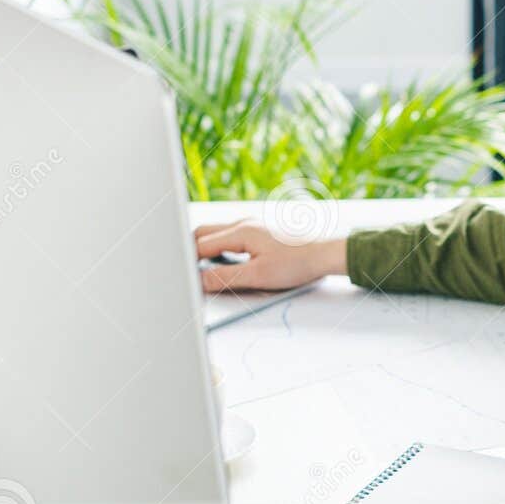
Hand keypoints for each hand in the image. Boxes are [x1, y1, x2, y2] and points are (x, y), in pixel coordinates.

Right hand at [195, 220, 346, 292]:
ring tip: (201, 268)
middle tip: (184, 270)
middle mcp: (244, 223)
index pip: (200, 245)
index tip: (178, 275)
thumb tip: (200, 280)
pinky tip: (226, 261)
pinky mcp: (261, 230)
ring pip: (218, 232)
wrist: (326, 251)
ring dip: (206, 248)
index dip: (186, 261)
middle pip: (204, 233)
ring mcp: (252, 224)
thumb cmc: (298, 261)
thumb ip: (226, 278)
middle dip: (191, 250)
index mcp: (241, 231)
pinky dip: (221, 247)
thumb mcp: (259, 275)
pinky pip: (231, 235)